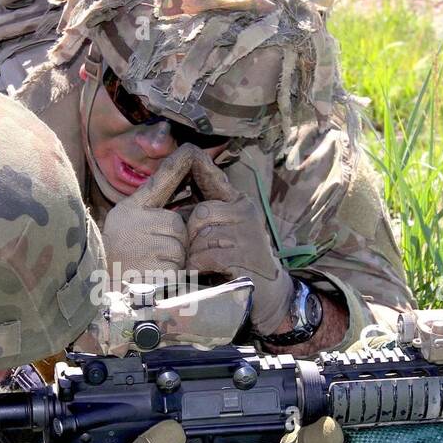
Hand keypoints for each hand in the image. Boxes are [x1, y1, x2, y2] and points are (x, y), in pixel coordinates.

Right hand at [100, 146, 211, 287]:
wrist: (96, 288)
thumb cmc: (115, 257)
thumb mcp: (125, 224)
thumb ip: (149, 209)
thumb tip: (177, 197)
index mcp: (129, 209)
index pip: (160, 181)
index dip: (177, 164)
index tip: (190, 148)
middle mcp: (134, 222)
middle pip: (177, 226)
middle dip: (173, 242)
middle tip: (150, 255)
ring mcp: (143, 245)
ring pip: (179, 247)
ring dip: (172, 260)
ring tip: (148, 267)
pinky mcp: (154, 268)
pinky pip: (177, 266)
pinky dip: (170, 275)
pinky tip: (151, 278)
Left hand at [184, 162, 292, 332]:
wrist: (267, 293)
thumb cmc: (237, 261)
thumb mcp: (223, 230)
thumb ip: (205, 211)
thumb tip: (175, 192)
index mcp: (238, 202)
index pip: (214, 177)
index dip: (200, 164)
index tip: (190, 150)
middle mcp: (246, 212)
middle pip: (201, 214)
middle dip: (190, 237)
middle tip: (194, 253)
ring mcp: (249, 233)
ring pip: (202, 237)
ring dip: (195, 256)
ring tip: (203, 266)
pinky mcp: (247, 256)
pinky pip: (208, 256)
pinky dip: (200, 267)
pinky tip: (204, 273)